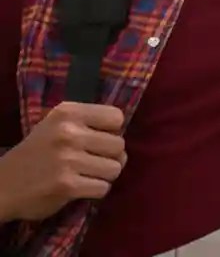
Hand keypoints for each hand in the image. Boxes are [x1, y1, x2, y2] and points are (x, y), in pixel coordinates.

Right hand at [0, 102, 126, 222]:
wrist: (2, 186)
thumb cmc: (36, 153)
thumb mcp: (57, 126)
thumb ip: (88, 123)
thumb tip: (123, 134)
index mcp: (68, 113)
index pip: (116, 117)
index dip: (112, 132)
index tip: (97, 141)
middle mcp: (68, 133)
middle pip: (119, 146)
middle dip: (110, 157)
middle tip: (90, 162)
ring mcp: (67, 159)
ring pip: (115, 169)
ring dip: (103, 176)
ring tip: (85, 175)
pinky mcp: (67, 185)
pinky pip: (103, 188)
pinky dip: (94, 191)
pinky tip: (78, 188)